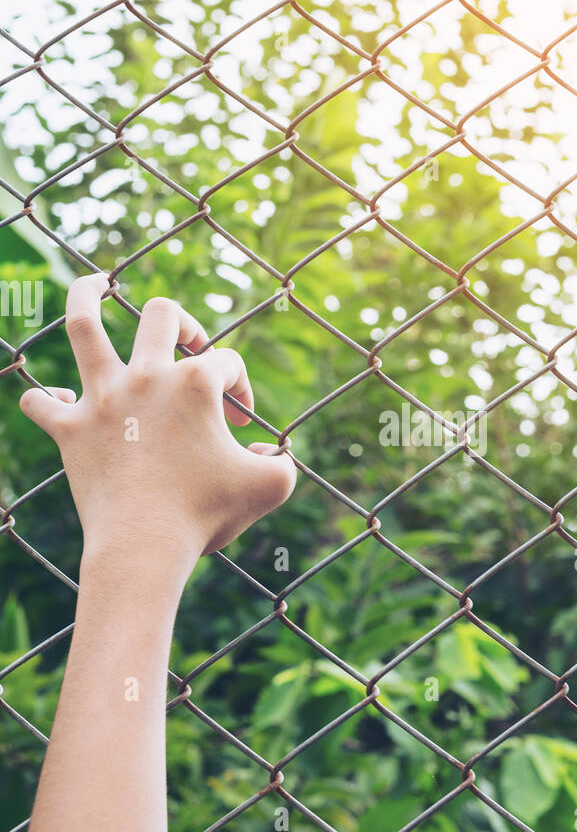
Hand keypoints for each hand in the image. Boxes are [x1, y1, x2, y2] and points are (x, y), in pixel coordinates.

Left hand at [20, 275, 295, 562]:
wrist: (144, 546)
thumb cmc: (207, 514)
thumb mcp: (271, 487)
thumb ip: (283, 461)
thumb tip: (267, 451)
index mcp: (196, 382)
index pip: (227, 364)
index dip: (241, 391)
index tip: (242, 428)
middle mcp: (147, 376)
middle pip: (163, 315)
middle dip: (184, 324)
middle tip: (189, 345)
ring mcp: (102, 399)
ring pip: (82, 324)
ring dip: (84, 296)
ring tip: (90, 284)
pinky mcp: (69, 430)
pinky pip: (38, 403)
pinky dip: (43, 400)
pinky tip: (54, 402)